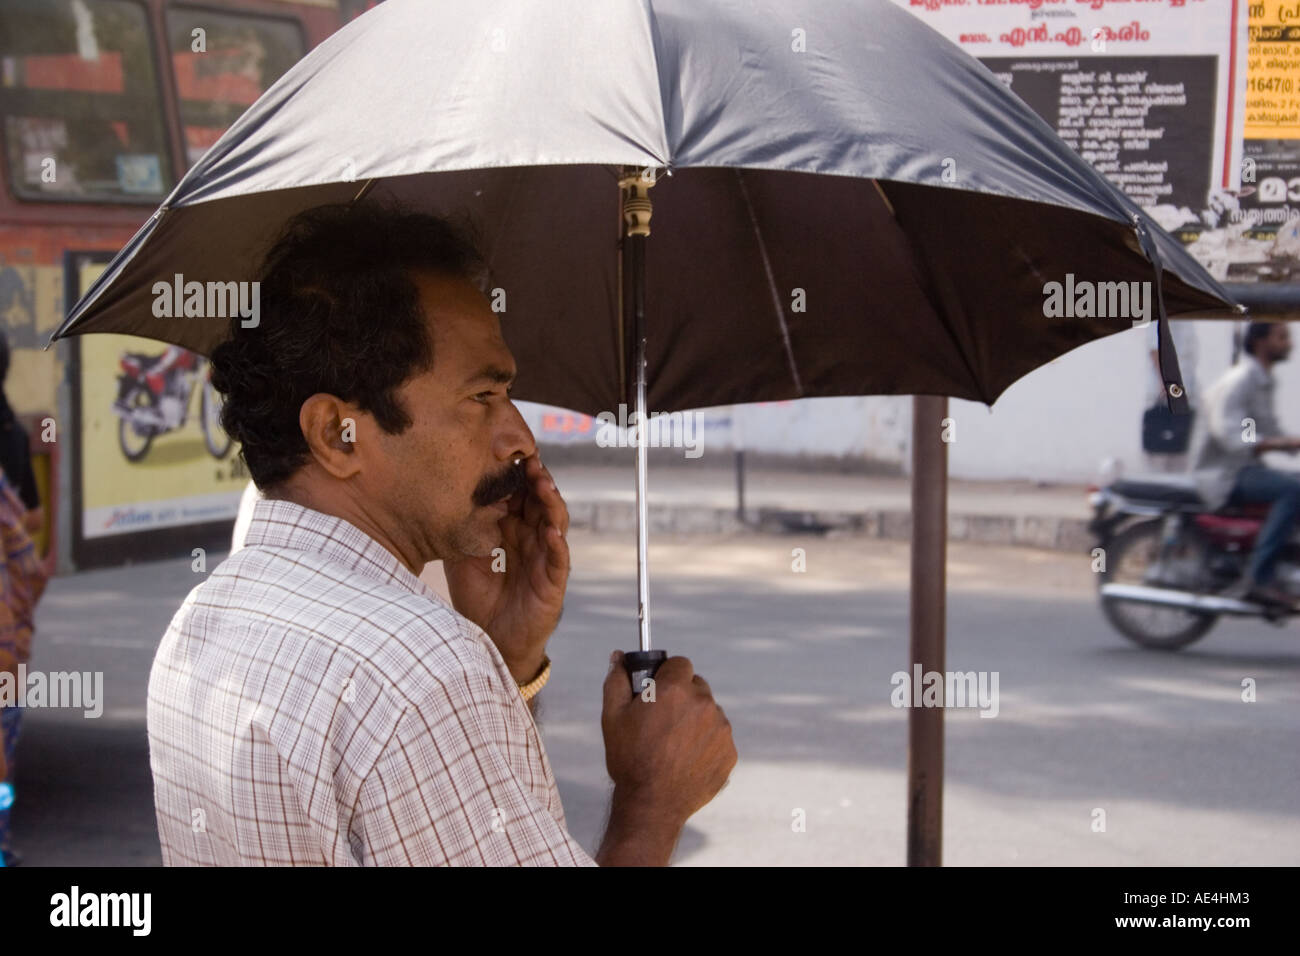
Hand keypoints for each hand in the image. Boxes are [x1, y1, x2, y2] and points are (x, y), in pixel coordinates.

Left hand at [443, 453, 569, 681]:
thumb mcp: (463, 556)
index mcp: (512, 530)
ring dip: (552, 503)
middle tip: (530, 460)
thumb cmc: (478, 598)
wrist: (488, 640)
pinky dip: (557, 544)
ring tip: (544, 485)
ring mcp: (545, 559)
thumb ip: (463, 529)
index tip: (509, 453)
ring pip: (555, 523)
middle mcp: (531, 539)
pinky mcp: (553, 583)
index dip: (517, 476)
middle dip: (538, 480)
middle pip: (540, 502)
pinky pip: (559, 560)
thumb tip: (447, 497)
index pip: (519, 496)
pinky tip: (551, 532)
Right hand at [600, 652, 737, 833]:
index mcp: (676, 689)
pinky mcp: (729, 751)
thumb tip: (618, 657)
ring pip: (709, 712)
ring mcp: (720, 728)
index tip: (658, 690)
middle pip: (697, 686)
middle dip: (682, 696)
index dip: (667, 675)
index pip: (680, 664)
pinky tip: (686, 759)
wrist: (652, 805)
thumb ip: (617, 680)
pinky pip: (718, 737)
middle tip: (663, 719)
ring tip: (674, 744)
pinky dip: (706, 743)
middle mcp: (704, 703)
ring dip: (695, 720)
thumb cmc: (630, 759)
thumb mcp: (613, 717)